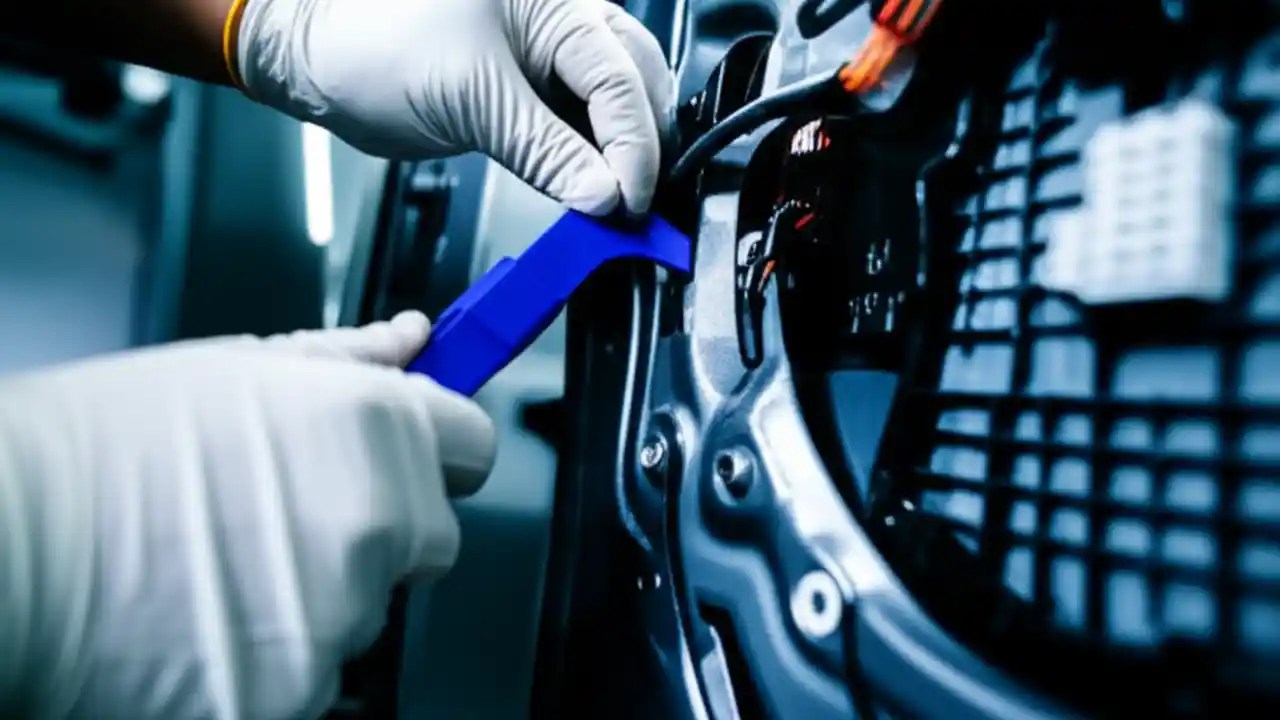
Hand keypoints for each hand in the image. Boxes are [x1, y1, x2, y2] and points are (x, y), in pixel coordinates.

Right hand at [0, 312, 495, 718]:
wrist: (6, 540)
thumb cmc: (99, 449)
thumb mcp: (232, 367)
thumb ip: (342, 358)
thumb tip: (410, 343)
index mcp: (372, 425)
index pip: (472, 445)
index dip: (437, 448)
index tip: (411, 457)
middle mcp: (376, 519)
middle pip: (428, 533)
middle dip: (378, 525)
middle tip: (283, 513)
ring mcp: (341, 615)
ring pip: (366, 607)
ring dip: (319, 592)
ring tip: (223, 560)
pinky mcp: (298, 690)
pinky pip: (316, 670)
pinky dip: (274, 652)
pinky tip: (208, 614)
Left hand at [236, 0, 674, 215]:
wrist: (315, 57)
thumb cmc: (370, 47)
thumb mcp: (471, 103)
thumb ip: (546, 152)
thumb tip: (604, 195)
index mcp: (553, 2)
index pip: (618, 78)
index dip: (632, 147)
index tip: (628, 203)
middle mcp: (559, 17)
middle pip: (634, 83)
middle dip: (639, 146)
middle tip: (632, 207)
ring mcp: (546, 50)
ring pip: (612, 103)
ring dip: (618, 154)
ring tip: (615, 203)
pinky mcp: (527, 83)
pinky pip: (576, 119)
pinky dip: (588, 156)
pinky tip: (589, 187)